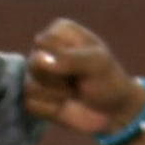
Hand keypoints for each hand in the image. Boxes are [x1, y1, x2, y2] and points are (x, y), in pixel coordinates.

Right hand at [24, 18, 144, 134]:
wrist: (114, 112)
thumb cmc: (108, 81)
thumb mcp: (97, 64)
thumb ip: (68, 58)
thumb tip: (38, 58)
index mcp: (59, 32)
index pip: (43, 42)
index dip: (61, 58)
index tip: (83, 63)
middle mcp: (44, 49)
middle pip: (33, 64)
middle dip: (59, 79)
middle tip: (78, 80)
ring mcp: (37, 73)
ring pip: (30, 85)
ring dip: (56, 95)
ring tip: (73, 92)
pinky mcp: (34, 96)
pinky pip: (30, 103)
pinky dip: (50, 108)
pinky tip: (63, 105)